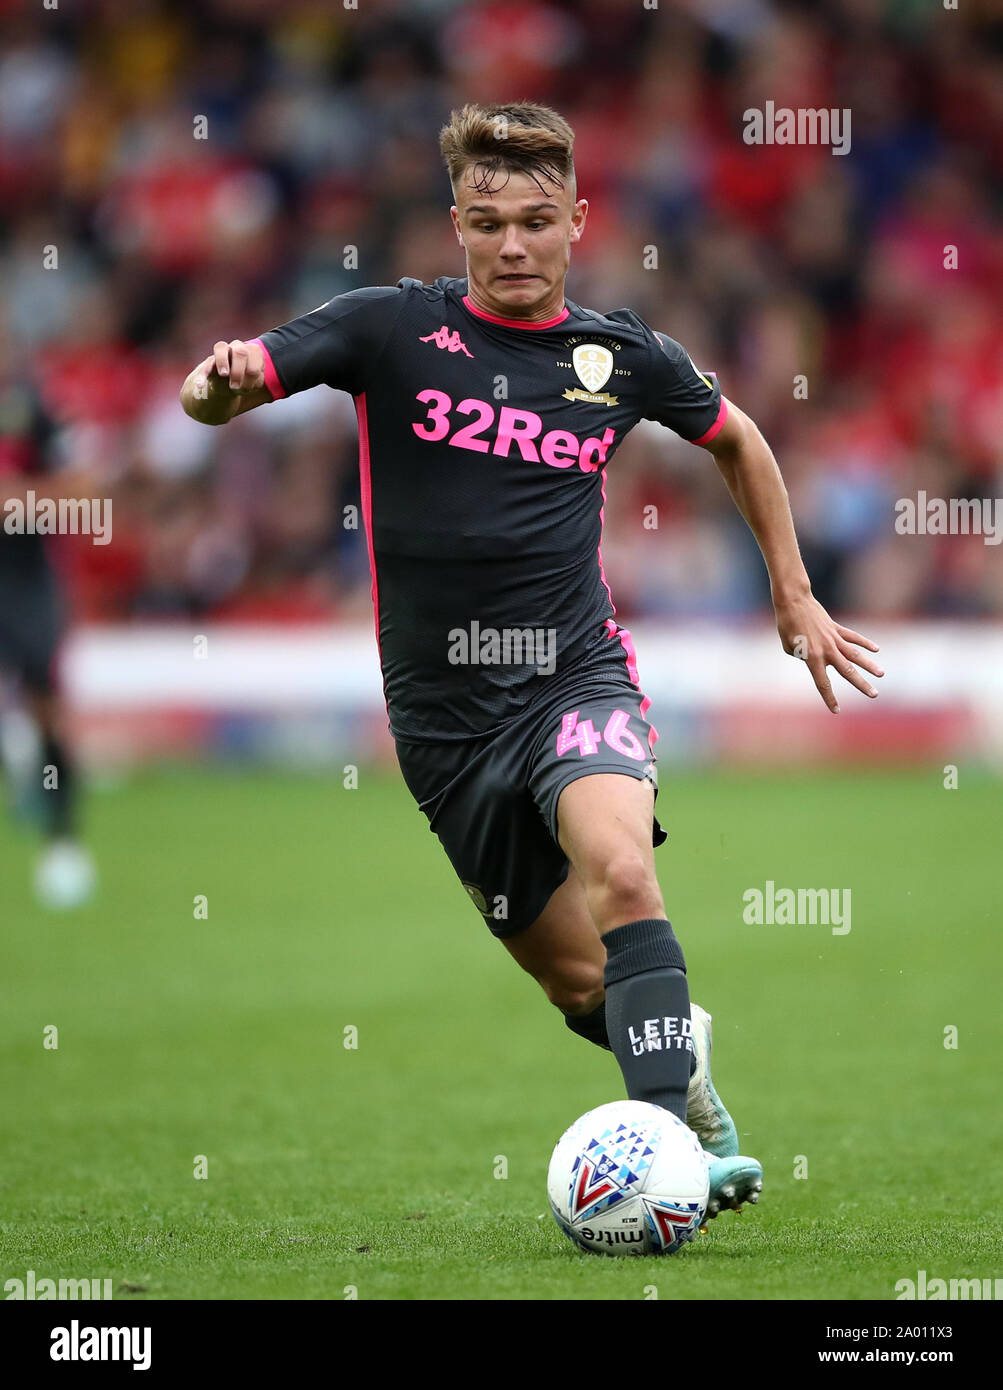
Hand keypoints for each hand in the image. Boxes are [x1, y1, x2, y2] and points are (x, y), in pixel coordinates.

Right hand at [192, 340, 265, 400]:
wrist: (228, 387)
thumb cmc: (246, 382)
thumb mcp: (254, 383)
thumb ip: (254, 379)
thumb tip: (247, 376)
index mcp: (253, 351)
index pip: (255, 353)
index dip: (253, 371)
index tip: (250, 386)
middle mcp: (238, 347)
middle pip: (240, 352)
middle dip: (239, 371)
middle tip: (236, 386)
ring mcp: (223, 352)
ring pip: (221, 347)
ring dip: (222, 362)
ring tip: (223, 375)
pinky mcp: (210, 361)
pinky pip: (206, 364)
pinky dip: (202, 375)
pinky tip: (200, 385)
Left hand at [775, 592, 883, 712]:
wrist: (794, 601)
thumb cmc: (787, 625)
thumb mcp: (789, 647)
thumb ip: (803, 657)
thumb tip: (815, 658)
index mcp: (812, 658)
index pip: (823, 683)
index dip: (829, 698)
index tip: (836, 710)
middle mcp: (826, 650)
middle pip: (847, 671)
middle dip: (861, 684)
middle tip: (874, 695)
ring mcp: (833, 638)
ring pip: (855, 655)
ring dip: (869, 665)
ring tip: (881, 674)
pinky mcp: (836, 628)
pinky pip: (853, 637)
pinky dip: (864, 643)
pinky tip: (876, 650)